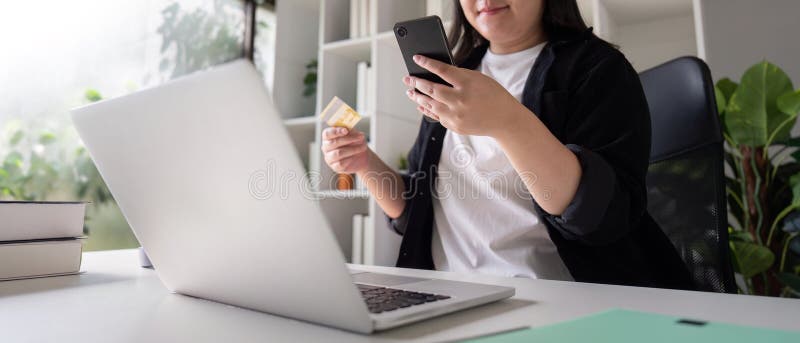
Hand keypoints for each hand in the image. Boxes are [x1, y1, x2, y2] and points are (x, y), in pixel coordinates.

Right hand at [321, 127, 368, 173]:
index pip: (327, 134)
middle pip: (333, 143)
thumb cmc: (355, 142)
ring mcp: (329, 158)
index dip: (336, 131)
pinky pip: (341, 163)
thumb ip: (349, 129)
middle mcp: (326, 147)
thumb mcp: (353, 133)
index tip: (346, 130)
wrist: (362, 155)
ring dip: (353, 149)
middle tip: (360, 137)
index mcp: (328, 137)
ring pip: (338, 153)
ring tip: (363, 147)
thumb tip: (346, 128)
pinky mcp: (335, 167)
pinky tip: (355, 155)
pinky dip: (350, 159)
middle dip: (348, 139)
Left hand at [403, 54, 529, 136]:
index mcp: (467, 83)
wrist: (504, 119)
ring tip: (410, 91)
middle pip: (431, 89)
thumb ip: (459, 76)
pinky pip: (436, 116)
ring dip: (418, 96)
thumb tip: (436, 73)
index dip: (427, 63)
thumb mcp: (479, 78)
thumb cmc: (492, 95)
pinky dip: (427, 109)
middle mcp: (460, 100)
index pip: (442, 70)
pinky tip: (421, 104)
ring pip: (430, 104)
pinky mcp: (454, 126)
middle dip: (416, 82)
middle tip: (407, 78)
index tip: (416, 58)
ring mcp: (456, 115)